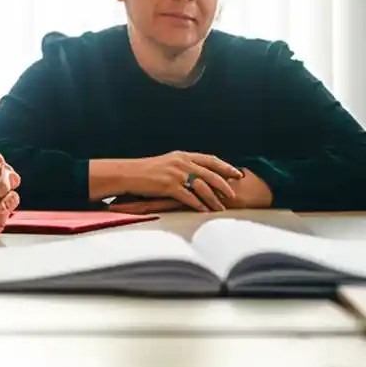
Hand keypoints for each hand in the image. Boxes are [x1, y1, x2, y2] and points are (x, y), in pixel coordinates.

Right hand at [90, 152, 242, 211]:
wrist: (129, 174)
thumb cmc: (147, 170)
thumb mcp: (168, 162)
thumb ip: (183, 165)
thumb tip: (198, 172)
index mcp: (183, 155)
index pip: (210, 159)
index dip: (225, 167)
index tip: (236, 173)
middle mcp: (182, 162)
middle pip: (211, 173)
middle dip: (224, 184)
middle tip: (234, 194)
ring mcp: (176, 174)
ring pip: (202, 187)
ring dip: (214, 198)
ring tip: (221, 207)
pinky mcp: (169, 186)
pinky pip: (189, 197)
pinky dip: (199, 205)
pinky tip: (205, 211)